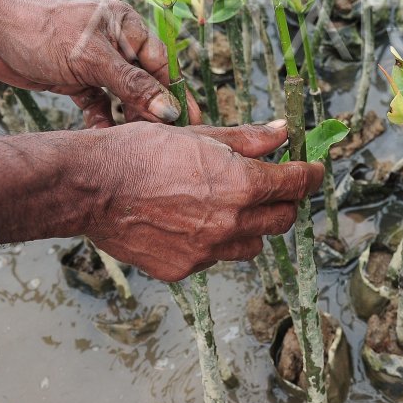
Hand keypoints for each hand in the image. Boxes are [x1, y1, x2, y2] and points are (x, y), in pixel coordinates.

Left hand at [0, 0, 199, 127]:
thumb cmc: (41, 31)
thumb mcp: (92, 59)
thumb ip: (132, 85)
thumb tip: (168, 109)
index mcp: (127, 27)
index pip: (161, 64)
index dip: (174, 94)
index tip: (189, 121)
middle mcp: (115, 42)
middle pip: (143, 82)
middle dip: (150, 110)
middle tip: (160, 139)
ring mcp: (94, 61)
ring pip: (120, 95)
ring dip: (124, 117)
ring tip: (129, 141)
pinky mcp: (74, 77)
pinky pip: (97, 101)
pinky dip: (100, 117)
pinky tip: (100, 132)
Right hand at [81, 120, 322, 280]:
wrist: (89, 186)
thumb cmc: (140, 152)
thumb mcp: (200, 133)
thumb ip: (248, 139)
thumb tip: (283, 134)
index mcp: (240, 185)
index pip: (296, 185)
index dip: (310, 175)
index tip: (313, 169)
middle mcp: (230, 223)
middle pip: (282, 220)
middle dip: (284, 201)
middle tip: (275, 186)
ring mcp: (206, 251)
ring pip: (252, 245)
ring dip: (252, 226)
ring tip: (230, 206)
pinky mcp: (182, 269)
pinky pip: (215, 258)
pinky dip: (214, 242)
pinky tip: (193, 222)